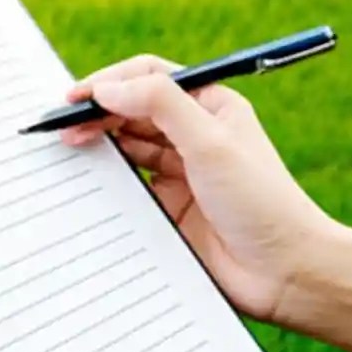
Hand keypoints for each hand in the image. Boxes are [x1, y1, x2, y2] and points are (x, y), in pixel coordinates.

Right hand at [59, 54, 338, 324]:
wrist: (287, 273)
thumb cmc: (263, 203)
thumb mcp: (211, 141)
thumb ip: (160, 104)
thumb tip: (109, 87)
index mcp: (211, 107)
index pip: (150, 78)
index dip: (111, 82)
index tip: (77, 97)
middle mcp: (195, 135)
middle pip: (133, 110)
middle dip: (98, 112)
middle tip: (64, 126)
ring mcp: (181, 172)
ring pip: (127, 146)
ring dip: (99, 143)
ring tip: (70, 147)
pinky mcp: (170, 207)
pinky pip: (129, 186)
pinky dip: (108, 179)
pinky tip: (90, 180)